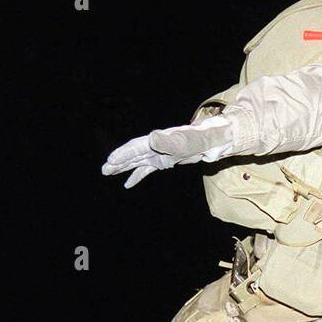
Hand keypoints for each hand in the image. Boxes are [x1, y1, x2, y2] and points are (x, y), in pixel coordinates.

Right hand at [102, 116, 234, 188]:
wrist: (216, 139)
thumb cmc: (204, 139)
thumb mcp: (188, 141)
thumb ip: (171, 141)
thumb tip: (152, 138)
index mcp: (159, 140)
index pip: (137, 147)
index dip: (123, 154)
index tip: (111, 161)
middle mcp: (157, 145)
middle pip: (133, 153)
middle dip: (118, 161)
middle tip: (104, 169)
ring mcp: (160, 153)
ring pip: (137, 161)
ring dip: (123, 168)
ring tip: (108, 173)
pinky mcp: (165, 161)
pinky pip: (147, 169)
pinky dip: (136, 175)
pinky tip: (127, 184)